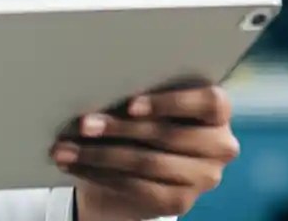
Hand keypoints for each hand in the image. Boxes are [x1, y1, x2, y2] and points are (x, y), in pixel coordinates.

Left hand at [51, 86, 239, 220]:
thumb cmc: (145, 118)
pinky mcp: (181, 201)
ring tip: (66, 147)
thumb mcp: (149, 101)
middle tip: (84, 124)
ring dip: (100, 155)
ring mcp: (204, 177)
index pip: (209, 102)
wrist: (141, 165)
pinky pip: (136, 186)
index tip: (131, 104)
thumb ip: (140, 94)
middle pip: (168, 135)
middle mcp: (220, 145)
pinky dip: (100, 174)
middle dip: (120, 129)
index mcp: (218, 111)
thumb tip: (102, 85)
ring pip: (147, 163)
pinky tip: (77, 165)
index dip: (170, 103)